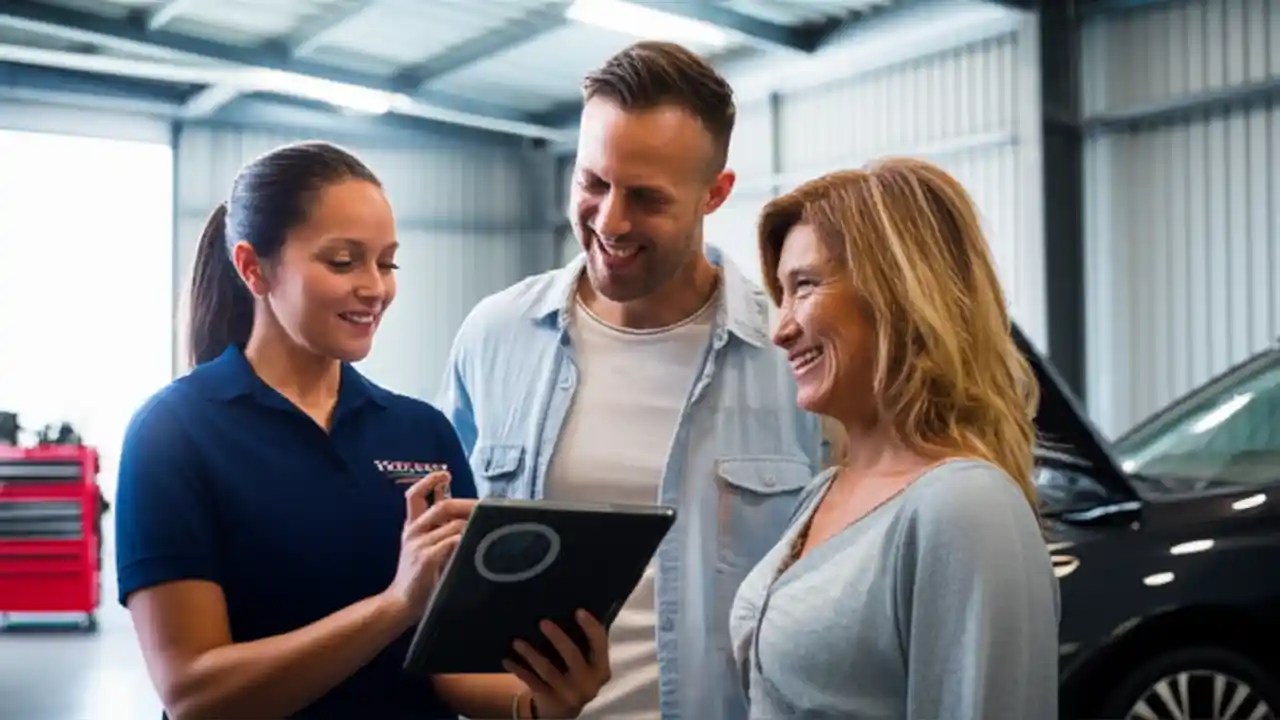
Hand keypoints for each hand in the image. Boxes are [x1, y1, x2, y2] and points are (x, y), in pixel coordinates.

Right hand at [382, 472, 474, 624]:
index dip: (429, 481)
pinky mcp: (426, 558)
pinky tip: (476, 542)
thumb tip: (461, 512)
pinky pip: (452, 541)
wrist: (401, 603)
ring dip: (472, 524)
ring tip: (488, 526)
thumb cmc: (418, 577)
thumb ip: (438, 529)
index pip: (414, 495)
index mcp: (412, 527)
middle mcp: (413, 532)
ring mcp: (419, 544)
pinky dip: (466, 539)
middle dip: (466, 503)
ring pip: (452, 523)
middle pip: (440, 505)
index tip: (444, 474)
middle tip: (484, 505)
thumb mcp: (425, 547)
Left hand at [502, 610, 610, 718]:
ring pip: (548, 671)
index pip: (600, 645)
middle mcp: (589, 684)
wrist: (565, 709)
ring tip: (517, 641)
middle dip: (558, 638)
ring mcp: (569, 695)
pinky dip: (519, 670)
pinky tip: (507, 660)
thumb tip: (566, 609)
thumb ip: (584, 644)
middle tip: (542, 622)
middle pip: (573, 657)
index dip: (591, 627)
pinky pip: (532, 683)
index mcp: (601, 670)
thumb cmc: (576, 674)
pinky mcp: (551, 701)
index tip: (578, 610)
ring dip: (531, 654)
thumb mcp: (587, 664)